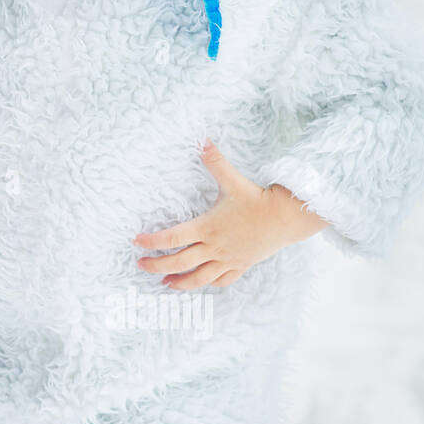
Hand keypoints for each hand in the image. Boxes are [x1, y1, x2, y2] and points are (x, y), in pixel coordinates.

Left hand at [131, 138, 330, 289]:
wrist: (287, 218)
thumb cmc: (258, 199)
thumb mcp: (233, 180)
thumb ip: (215, 161)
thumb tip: (203, 139)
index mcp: (207, 227)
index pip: (172, 237)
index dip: (152, 241)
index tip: (136, 242)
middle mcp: (214, 247)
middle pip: (179, 261)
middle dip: (157, 265)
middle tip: (141, 265)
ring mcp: (227, 259)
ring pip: (199, 277)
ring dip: (179, 282)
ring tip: (164, 283)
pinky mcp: (240, 266)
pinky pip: (221, 281)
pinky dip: (207, 284)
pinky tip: (198, 283)